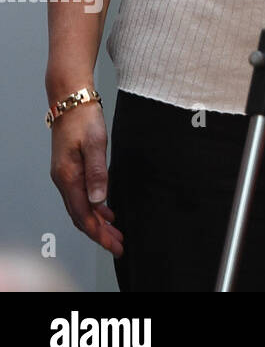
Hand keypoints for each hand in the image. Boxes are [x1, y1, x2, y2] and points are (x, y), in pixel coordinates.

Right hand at [49, 103, 122, 256]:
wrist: (69, 100)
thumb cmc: (83, 118)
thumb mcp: (96, 142)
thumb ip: (98, 172)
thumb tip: (99, 200)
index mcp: (68, 177)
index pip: (83, 216)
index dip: (99, 234)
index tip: (114, 245)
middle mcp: (64, 180)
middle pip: (81, 216)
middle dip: (100, 234)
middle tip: (119, 246)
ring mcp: (66, 175)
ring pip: (82, 207)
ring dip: (98, 222)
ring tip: (115, 233)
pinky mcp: (71, 169)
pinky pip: (82, 196)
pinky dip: (94, 207)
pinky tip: (106, 210)